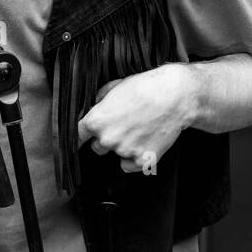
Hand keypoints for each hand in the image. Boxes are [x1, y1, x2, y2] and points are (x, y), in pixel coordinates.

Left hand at [76, 64, 196, 173]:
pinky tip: (145, 140)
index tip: (80, 140)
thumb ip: (99, 102)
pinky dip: (136, 157)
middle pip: (97, 147)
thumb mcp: (115, 86)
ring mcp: (125, 151)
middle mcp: (107, 139)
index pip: (75, 136)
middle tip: (124, 124)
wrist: (176, 96)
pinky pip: (130, 165)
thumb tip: (93, 109)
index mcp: (96, 121)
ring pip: (116, 154)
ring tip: (140, 128)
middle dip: (107, 138)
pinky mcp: (142, 161)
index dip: (79, 136)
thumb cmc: (147, 88)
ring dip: (124, 146)